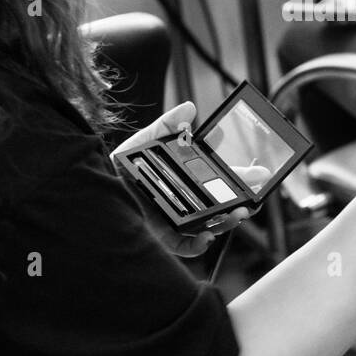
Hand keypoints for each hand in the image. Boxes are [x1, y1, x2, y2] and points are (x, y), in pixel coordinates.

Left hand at [111, 102, 262, 257]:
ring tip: (239, 212)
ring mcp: (176, 222)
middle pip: (221, 206)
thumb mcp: (145, 142)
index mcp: (186, 181)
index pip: (219, 180)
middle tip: (255, 196)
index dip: (239, 178)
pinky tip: (207, 234)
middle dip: (242, 202)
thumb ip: (167, 125)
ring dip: (228, 221)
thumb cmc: (120, 169)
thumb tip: (190, 108)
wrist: (97, 189)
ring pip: (211, 226)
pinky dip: (200, 244)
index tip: (258, 172)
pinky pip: (187, 247)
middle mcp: (185, 203)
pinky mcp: (163, 239)